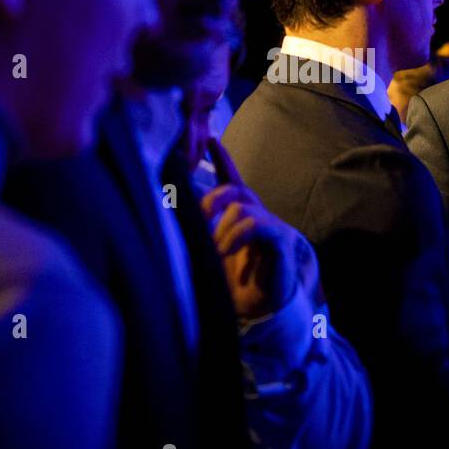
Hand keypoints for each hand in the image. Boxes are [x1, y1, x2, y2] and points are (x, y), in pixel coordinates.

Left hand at [200, 138, 300, 319]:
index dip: (223, 159)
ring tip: (214, 252)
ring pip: (241, 207)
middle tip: (198, 217)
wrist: (259, 308)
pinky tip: (226, 250)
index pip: (231, 180)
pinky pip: (256, 225)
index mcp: (239, 214)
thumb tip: (170, 218)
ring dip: (221, 229)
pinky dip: (237, 235)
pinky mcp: (278, 240)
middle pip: (234, 189)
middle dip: (211, 198)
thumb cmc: (232, 281)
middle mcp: (256, 214)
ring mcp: (269, 225)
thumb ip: (197, 234)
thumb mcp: (209, 254)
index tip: (211, 140)